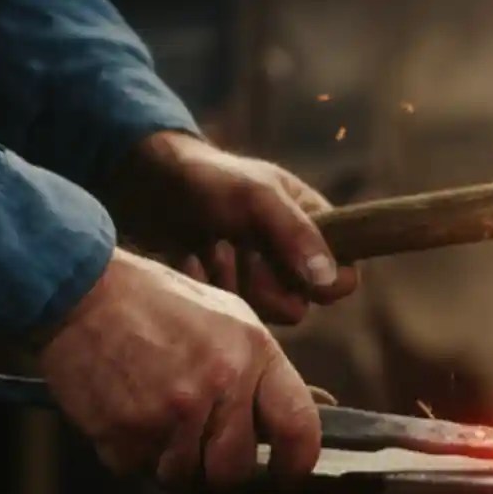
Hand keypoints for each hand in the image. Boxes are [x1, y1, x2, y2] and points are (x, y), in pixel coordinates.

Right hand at [37, 249, 319, 486]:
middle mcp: (217, 385)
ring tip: (158, 415)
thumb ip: (267, 371)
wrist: (81, 291)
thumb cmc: (159, 303)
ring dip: (173, 459)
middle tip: (202, 444)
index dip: (297, 463)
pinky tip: (128, 411)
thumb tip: (319, 407)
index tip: (286, 474)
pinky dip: (135, 451)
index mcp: (252, 353)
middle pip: (235, 469)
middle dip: (221, 466)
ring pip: (186, 475)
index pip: (298, 427)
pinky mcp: (125, 433)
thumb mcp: (229, 318)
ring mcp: (169, 413)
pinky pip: (140, 468)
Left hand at [107, 131, 357, 323]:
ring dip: (233, 283)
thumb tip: (330, 278)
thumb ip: (296, 233)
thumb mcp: (257, 196)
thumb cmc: (209, 179)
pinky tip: (191, 260)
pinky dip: (209, 287)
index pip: (346, 275)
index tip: (291, 266)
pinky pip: (232, 314)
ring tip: (210, 248)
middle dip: (264, 283)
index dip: (325, 282)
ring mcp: (259, 278)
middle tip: (238, 249)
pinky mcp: (228, 293)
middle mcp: (291, 257)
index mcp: (314, 227)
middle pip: (302, 303)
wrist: (147, 185)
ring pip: (266, 313)